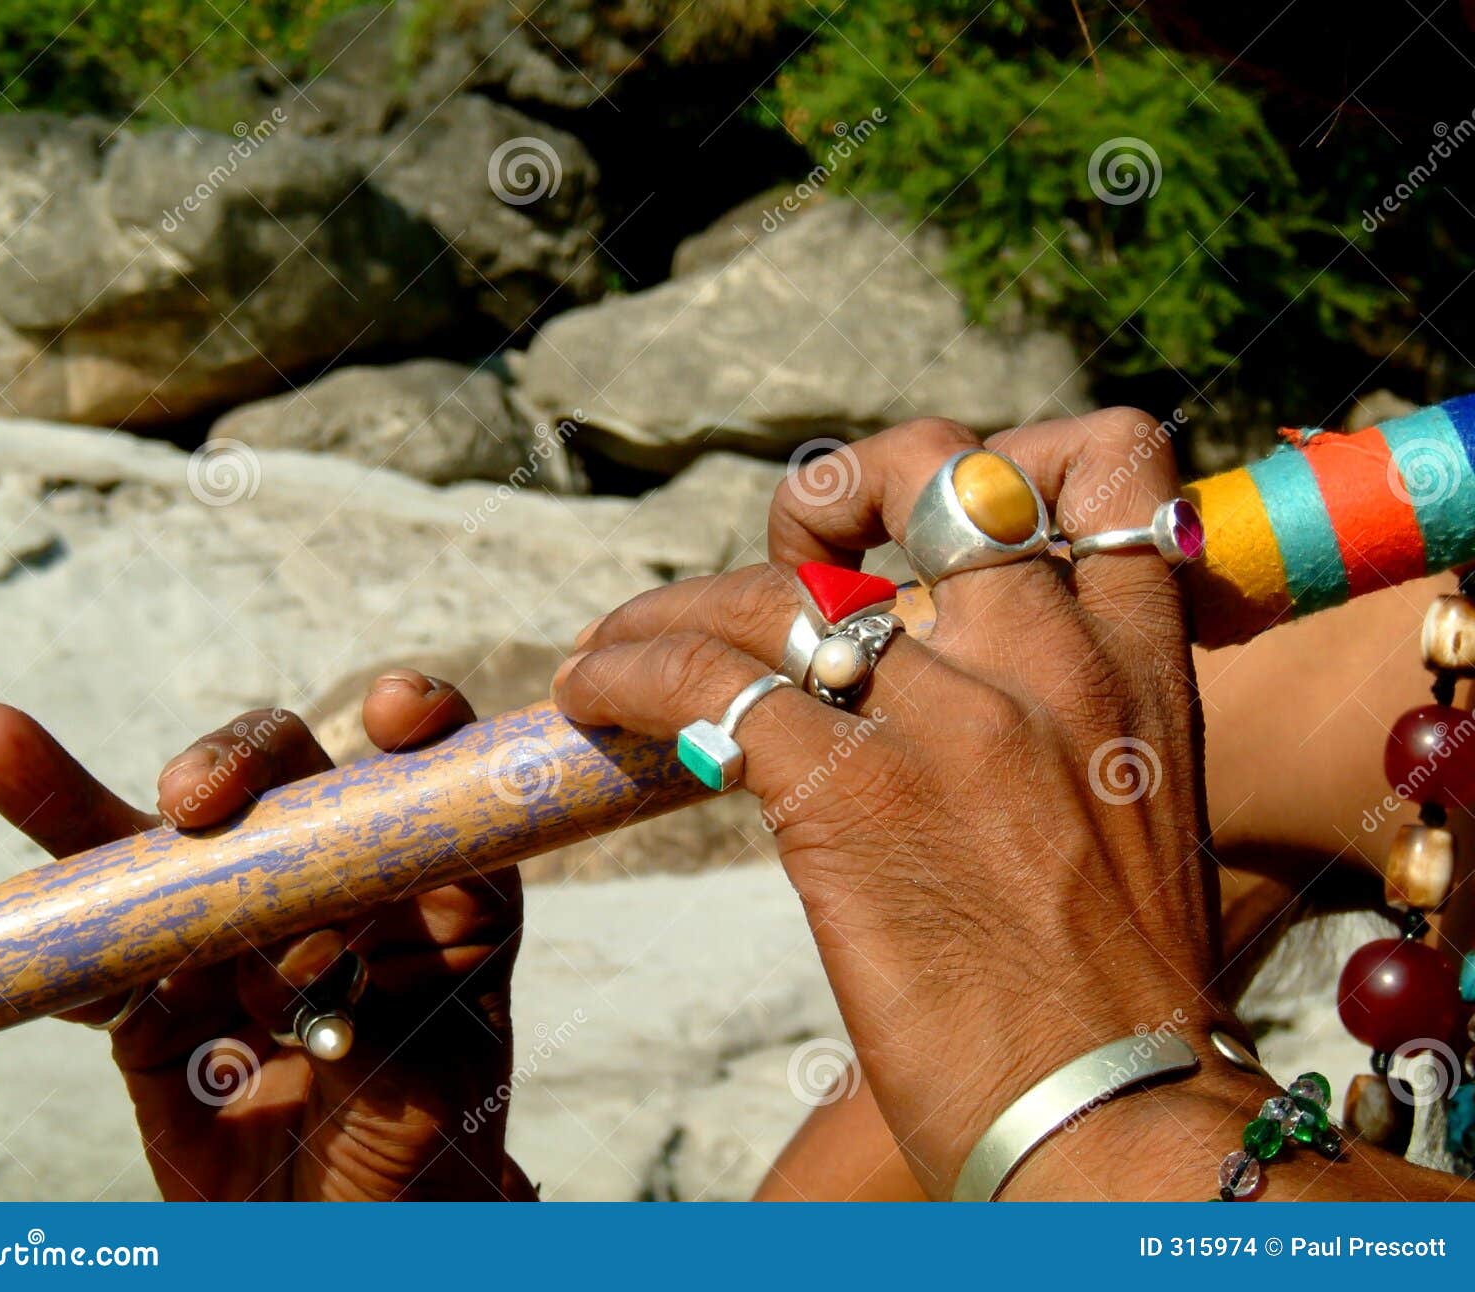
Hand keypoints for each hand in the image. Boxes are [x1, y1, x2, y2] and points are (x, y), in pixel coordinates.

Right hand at [0, 670, 531, 1200]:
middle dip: (237, 770)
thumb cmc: (419, 1158)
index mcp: (427, 896)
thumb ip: (384, 1008)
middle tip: (193, 800)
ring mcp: (229, 940)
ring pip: (154, 856)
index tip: (392, 714)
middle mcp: (327, 895)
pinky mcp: (152, 1002)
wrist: (338, 1248)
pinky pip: (83, 960)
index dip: (419, 728)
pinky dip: (12, 926)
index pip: (423, 786)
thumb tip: (311, 958)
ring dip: (70, 801)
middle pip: (280, 793)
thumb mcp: (434, 1080)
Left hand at [553, 409, 1232, 1197]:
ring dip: (676, 605)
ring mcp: (952, 720)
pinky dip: (629, 675)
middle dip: (835, 487)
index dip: (1001, 462)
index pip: (1108, 463)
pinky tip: (591, 701)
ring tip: (614, 649)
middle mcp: (1048, 660)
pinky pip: (707, 682)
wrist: (1123, 1124)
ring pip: (776, 585)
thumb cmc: (1115, 1000)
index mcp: (1133, 664)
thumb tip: (944, 696)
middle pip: (929, 471)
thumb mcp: (1129, 812)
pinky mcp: (852, 794)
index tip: (912, 527)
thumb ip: (1058, 722)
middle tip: (774, 553)